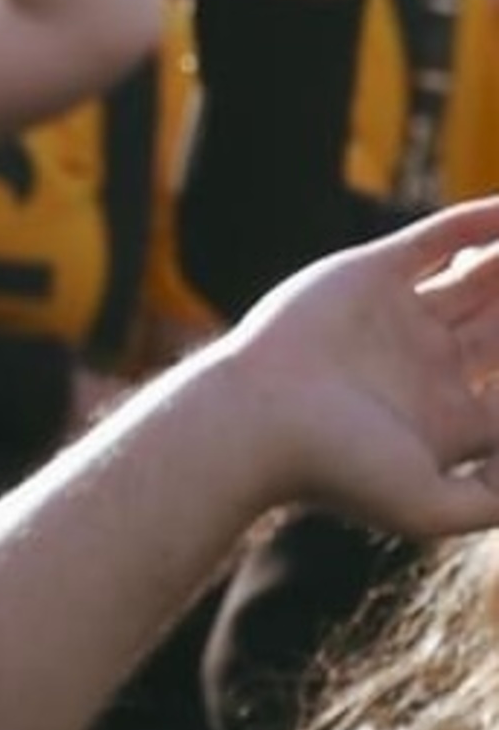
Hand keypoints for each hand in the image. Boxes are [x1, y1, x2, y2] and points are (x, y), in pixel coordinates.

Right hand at [223, 196, 498, 536]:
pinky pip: (441, 238)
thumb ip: (493, 500)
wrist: (254, 424)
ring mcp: (399, 318)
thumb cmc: (334, 469)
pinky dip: (484, 222)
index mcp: (447, 418)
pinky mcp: (370, 276)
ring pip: (484, 278)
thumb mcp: (430, 507)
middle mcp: (426, 365)